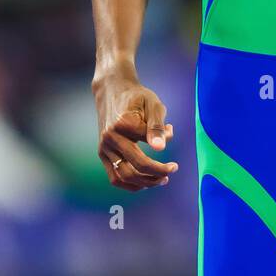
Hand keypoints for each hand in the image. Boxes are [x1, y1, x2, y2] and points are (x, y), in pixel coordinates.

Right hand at [93, 71, 177, 191]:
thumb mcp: (152, 104)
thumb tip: (161, 148)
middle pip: (136, 165)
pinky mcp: (102, 154)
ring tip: (162, 179)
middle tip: (173, 169)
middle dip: (158, 172)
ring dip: (146, 182)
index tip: (171, 129)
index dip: (166, 139)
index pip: (149, 142)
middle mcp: (110, 138)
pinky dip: (131, 184)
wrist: (111, 91)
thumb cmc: (136, 97)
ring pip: (124, 176)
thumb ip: (157, 126)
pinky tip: (146, 182)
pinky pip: (114, 177)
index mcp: (123, 124)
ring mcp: (104, 148)